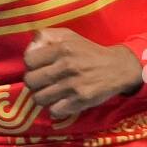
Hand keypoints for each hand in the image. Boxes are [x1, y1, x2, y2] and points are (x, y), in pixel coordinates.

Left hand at [23, 27, 142, 118]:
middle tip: (44, 82)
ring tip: (52, 93)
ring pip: (39, 98)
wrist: (118, 67)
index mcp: (62, 48)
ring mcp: (73, 85)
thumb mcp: (68, 36)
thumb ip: (45, 37)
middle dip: (35, 83)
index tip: (39, 68)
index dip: (31, 66)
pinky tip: (62, 102)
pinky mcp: (81, 100)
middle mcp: (66, 65)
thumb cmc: (88, 52)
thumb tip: (29, 49)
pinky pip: (54, 110)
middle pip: (31, 81)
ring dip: (44, 97)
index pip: (28, 60)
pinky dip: (56, 108)